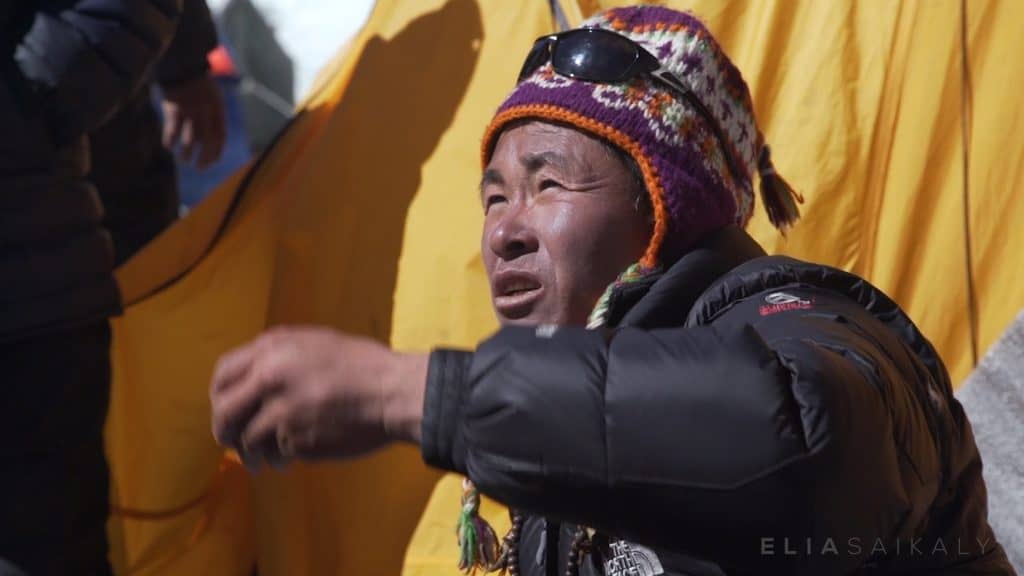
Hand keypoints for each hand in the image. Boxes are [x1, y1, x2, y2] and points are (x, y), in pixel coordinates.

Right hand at [161, 73, 225, 168]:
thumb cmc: (199, 84)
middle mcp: (206, 112)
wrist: (182, 66)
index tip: (213, 162)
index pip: (221, 136)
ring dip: (187, 153)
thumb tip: (215, 139)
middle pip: (208, 141)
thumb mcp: (215, 97)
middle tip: (200, 168)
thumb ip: (216, 116)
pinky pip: (172, 130)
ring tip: (184, 160)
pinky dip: (170, 141)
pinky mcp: (173, 109)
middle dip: (205, 158)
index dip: (217, 151)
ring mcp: (189, 111)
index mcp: (218, 109)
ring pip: (190, 139)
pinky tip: (169, 147)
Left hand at [209, 326, 427, 470]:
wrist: (393, 391)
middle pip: (224, 412)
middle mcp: (270, 377)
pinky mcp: (297, 439)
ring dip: (254, 454)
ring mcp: (282, 410)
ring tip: (270, 460)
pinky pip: (276, 453)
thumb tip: (249, 379)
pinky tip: (293, 458)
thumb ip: (278, 357)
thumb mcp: (315, 344)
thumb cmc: (362, 366)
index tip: (227, 410)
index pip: (223, 374)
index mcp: (273, 348)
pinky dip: (281, 458)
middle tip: (233, 443)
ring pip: (247, 440)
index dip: (219, 396)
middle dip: (225, 432)